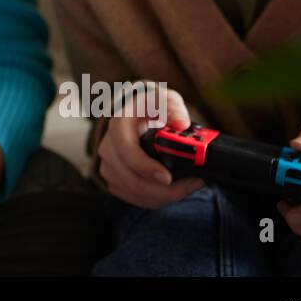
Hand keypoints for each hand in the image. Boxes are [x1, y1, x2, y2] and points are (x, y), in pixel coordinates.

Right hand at [97, 84, 203, 208]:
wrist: (138, 116)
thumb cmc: (152, 108)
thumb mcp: (165, 100)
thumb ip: (174, 108)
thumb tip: (181, 124)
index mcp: (119, 125)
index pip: (125, 149)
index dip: (144, 167)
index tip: (167, 178)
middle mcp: (108, 146)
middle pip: (129, 178)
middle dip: (163, 190)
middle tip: (192, 184)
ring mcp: (108, 165)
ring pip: (133, 192)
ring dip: (162, 196)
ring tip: (188, 186)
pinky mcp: (113, 180)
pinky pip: (133, 198)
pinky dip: (155, 199)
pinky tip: (173, 191)